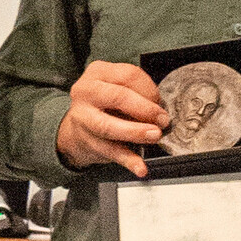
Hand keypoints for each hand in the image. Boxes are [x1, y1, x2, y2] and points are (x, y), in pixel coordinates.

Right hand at [56, 60, 168, 177]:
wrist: (78, 128)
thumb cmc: (107, 104)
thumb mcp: (119, 88)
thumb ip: (138, 93)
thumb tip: (161, 112)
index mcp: (98, 72)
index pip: (129, 75)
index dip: (150, 89)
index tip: (160, 102)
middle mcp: (86, 91)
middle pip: (119, 97)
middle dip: (145, 109)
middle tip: (163, 120)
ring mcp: (82, 117)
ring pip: (109, 125)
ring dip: (136, 132)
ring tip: (154, 136)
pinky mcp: (87, 141)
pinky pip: (110, 151)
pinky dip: (129, 161)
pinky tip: (141, 168)